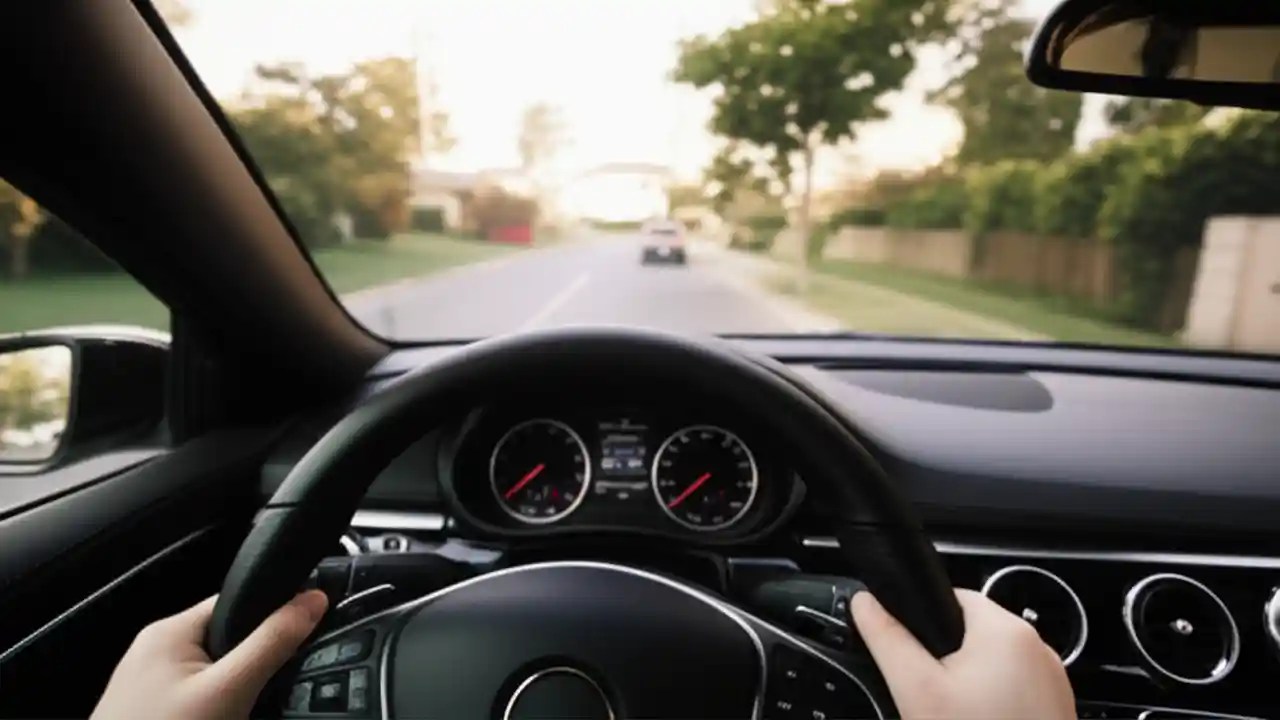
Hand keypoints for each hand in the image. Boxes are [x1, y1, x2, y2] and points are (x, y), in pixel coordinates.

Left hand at [91, 590, 328, 719]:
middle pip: (224, 640)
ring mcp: (146, 685)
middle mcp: (153, 650)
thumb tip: (314, 599)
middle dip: (252, 663)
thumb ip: (272, 643)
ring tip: (249, 710)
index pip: (235, 603)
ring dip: (234, 689)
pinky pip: (194, 698)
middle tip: (274, 688)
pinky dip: (214, 709)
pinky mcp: (145, 712)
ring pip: (211, 674)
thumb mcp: (229, 691)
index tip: (302, 641)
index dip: (271, 618)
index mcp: (169, 630)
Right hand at [850, 588, 1074, 719]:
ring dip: (970, 684)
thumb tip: (865, 602)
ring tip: (958, 718)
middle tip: (934, 698)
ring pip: (992, 665)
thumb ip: (888, 639)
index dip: (924, 624)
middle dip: (947, 661)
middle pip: (973, 634)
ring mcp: (1052, 681)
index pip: (953, 598)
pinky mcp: (1056, 708)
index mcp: (1007, 630)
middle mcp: (1038, 648)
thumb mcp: (918, 690)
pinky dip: (993, 704)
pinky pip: (1013, 690)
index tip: (915, 661)